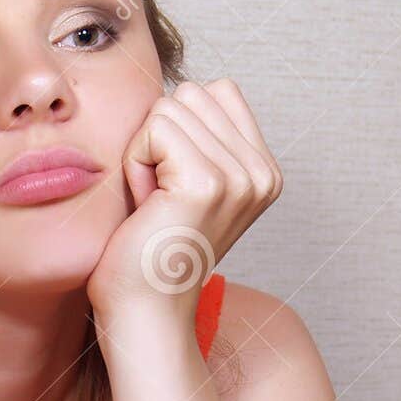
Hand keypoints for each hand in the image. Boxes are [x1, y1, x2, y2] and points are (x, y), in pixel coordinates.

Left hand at [88, 78, 281, 325]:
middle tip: (159, 197)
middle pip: (192, 93)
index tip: (172, 186)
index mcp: (264, 171)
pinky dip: (136, 163)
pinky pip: (155, 128)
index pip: (216, 91)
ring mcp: (240, 178)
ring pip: (172, 106)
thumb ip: (201, 136)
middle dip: (159, 138)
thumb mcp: (186, 184)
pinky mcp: (208, 183)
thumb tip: (186, 89)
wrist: (142, 311)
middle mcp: (262, 174)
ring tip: (154, 204)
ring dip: (145, 152)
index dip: (177, 130)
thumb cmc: (148, 251)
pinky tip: (146, 206)